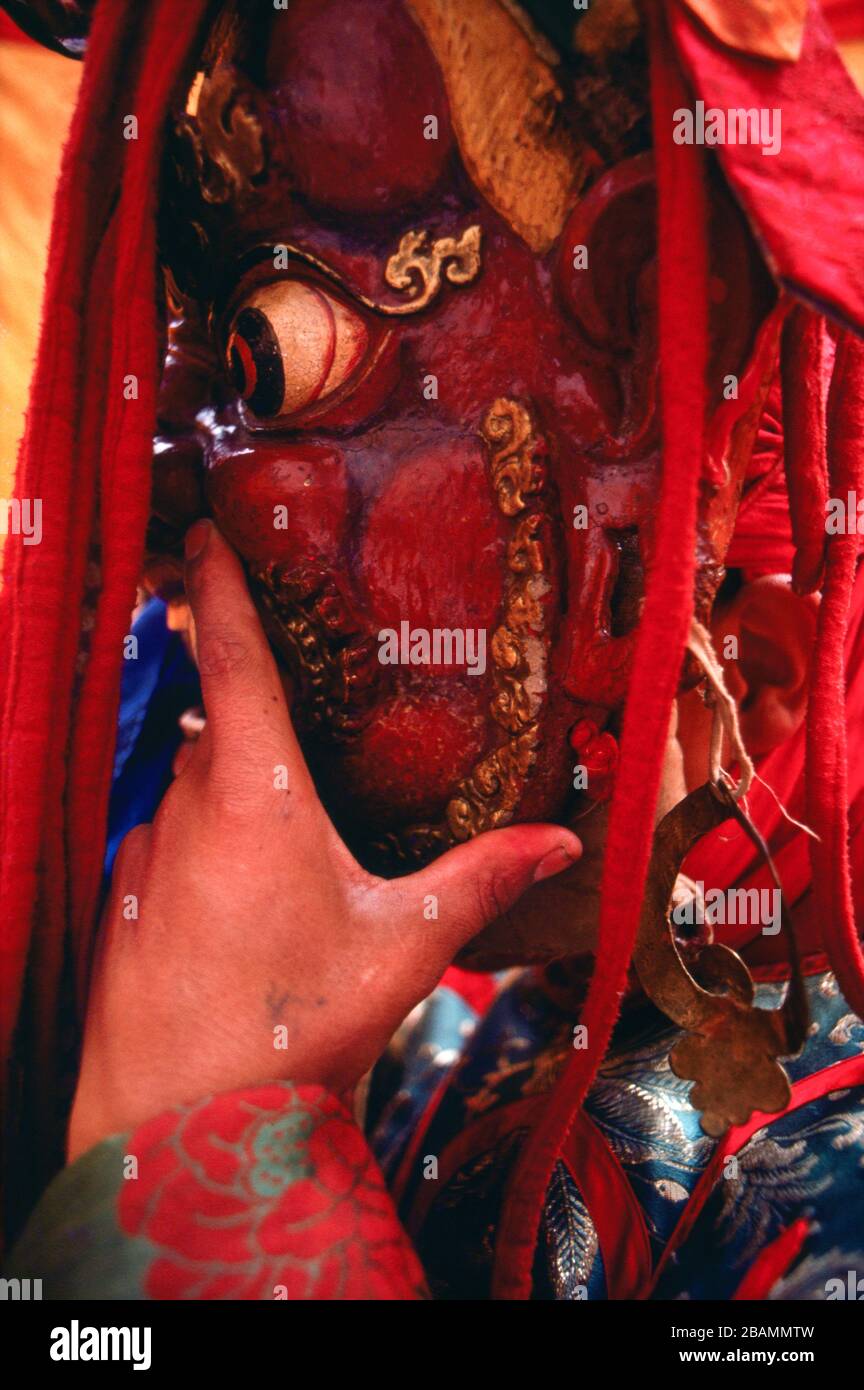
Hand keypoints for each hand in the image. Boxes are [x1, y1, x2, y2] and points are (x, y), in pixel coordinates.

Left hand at [68, 522, 580, 1159]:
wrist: (173, 1127)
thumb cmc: (289, 1032)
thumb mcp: (402, 950)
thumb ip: (480, 882)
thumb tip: (562, 844)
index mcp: (255, 793)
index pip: (230, 653)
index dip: (220, 581)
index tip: (210, 529)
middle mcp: (186, 804)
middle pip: (220, 723)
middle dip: (258, 709)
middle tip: (311, 712)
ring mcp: (144, 852)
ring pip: (195, 786)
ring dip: (238, 790)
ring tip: (291, 834)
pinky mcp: (123, 897)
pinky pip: (170, 839)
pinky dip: (207, 840)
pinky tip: (246, 899)